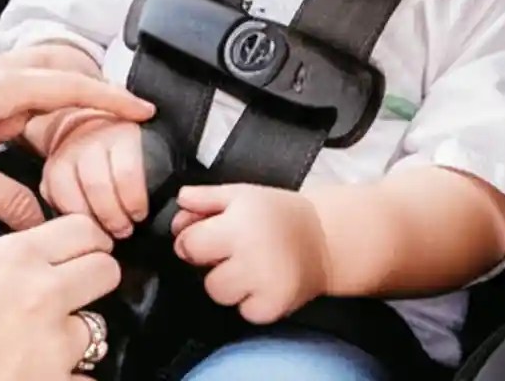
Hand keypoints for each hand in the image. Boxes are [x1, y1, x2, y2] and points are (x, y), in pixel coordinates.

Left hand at [0, 57, 154, 230]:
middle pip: (59, 70)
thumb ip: (7, 199)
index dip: (111, 100)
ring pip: (35, 84)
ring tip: (90, 122)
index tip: (143, 111)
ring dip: (64, 97)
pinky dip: (36, 115)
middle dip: (94, 86)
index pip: (71, 86)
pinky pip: (13, 104)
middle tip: (123, 111)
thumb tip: (40, 219)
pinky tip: (37, 137)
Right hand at [0, 215, 121, 380]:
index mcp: (9, 259)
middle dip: (93, 282)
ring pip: (97, 329)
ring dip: (74, 338)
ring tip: (40, 349)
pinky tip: (34, 376)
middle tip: (71, 295)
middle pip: (106, 270)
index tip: (82, 250)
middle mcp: (40, 294)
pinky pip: (84, 378)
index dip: (87, 240)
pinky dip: (65, 378)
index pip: (83, 229)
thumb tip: (18, 272)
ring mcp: (53, 345)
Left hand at [171, 185, 330, 324]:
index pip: (189, 245)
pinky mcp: (276, 306)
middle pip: (204, 276)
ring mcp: (265, 285)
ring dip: (228, 284)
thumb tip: (179, 203)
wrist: (324, 238)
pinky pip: (245, 312)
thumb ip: (204, 198)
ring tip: (247, 268)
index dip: (191, 241)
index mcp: (238, 225)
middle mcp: (252, 257)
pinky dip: (250, 302)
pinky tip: (261, 284)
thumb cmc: (277, 213)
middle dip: (210, 265)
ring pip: (221, 295)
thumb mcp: (239, 193)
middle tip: (231, 253)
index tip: (205, 237)